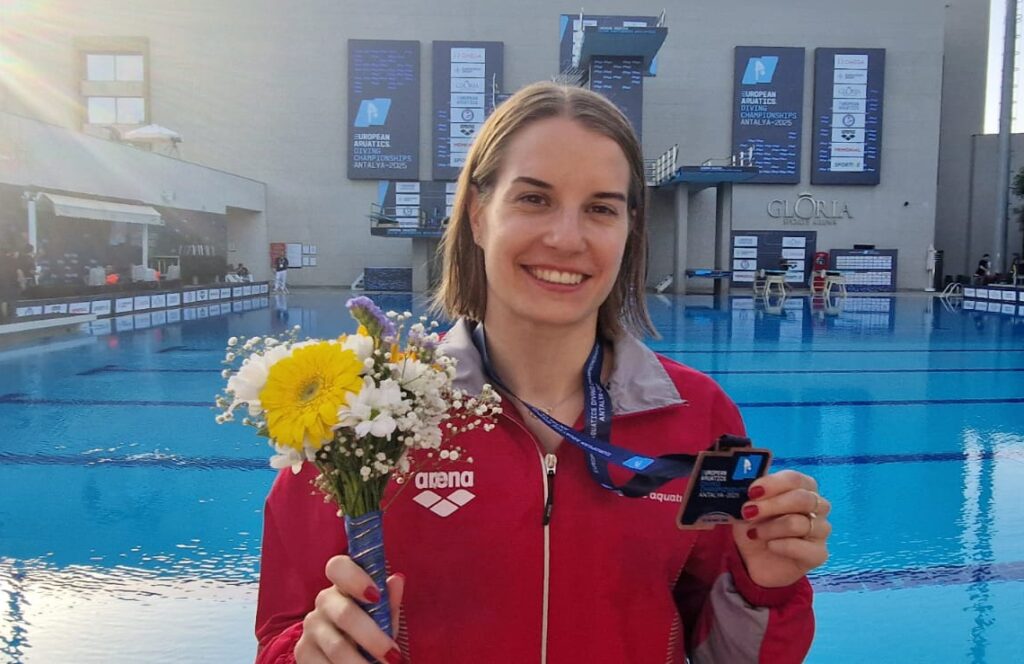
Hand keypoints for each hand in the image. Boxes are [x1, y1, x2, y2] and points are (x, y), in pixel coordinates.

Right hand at [294, 555, 405, 662]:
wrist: (349, 656)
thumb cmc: (370, 630)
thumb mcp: (383, 617)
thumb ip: (389, 602)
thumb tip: (397, 580)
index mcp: (343, 584)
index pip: (339, 567)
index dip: (355, 578)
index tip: (376, 597)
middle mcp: (324, 601)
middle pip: (344, 613)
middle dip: (372, 637)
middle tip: (393, 655)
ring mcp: (311, 627)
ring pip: (337, 646)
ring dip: (360, 663)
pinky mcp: (303, 652)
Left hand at [732, 470, 830, 587]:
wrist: (753, 560)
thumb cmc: (755, 525)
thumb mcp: (748, 505)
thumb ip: (753, 488)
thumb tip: (748, 471)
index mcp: (802, 488)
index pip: (795, 479)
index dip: (773, 484)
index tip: (752, 492)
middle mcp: (817, 506)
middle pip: (802, 499)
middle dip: (771, 505)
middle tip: (748, 512)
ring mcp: (820, 530)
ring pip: (799, 523)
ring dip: (770, 528)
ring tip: (753, 533)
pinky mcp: (819, 553)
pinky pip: (805, 548)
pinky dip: (782, 546)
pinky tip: (770, 546)